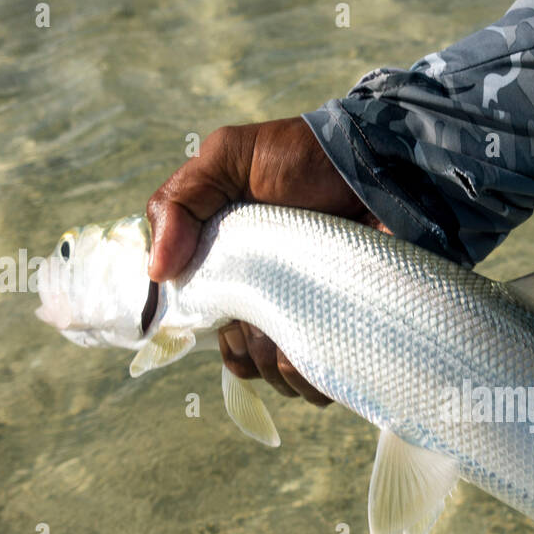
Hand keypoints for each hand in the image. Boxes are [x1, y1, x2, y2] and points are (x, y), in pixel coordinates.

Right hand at [146, 118, 386, 405]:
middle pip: (250, 361)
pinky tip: (331, 344)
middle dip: (254, 346)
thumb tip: (156, 271)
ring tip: (308, 315)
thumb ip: (181, 202)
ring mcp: (316, 319)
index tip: (229, 317)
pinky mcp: (354, 325)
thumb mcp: (227, 159)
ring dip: (287, 365)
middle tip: (274, 301)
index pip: (217, 334)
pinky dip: (322, 373)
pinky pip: (329, 377)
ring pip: (287, 377)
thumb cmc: (300, 157)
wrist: (376, 159)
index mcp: (237, 275)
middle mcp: (276, 304)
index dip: (221, 336)